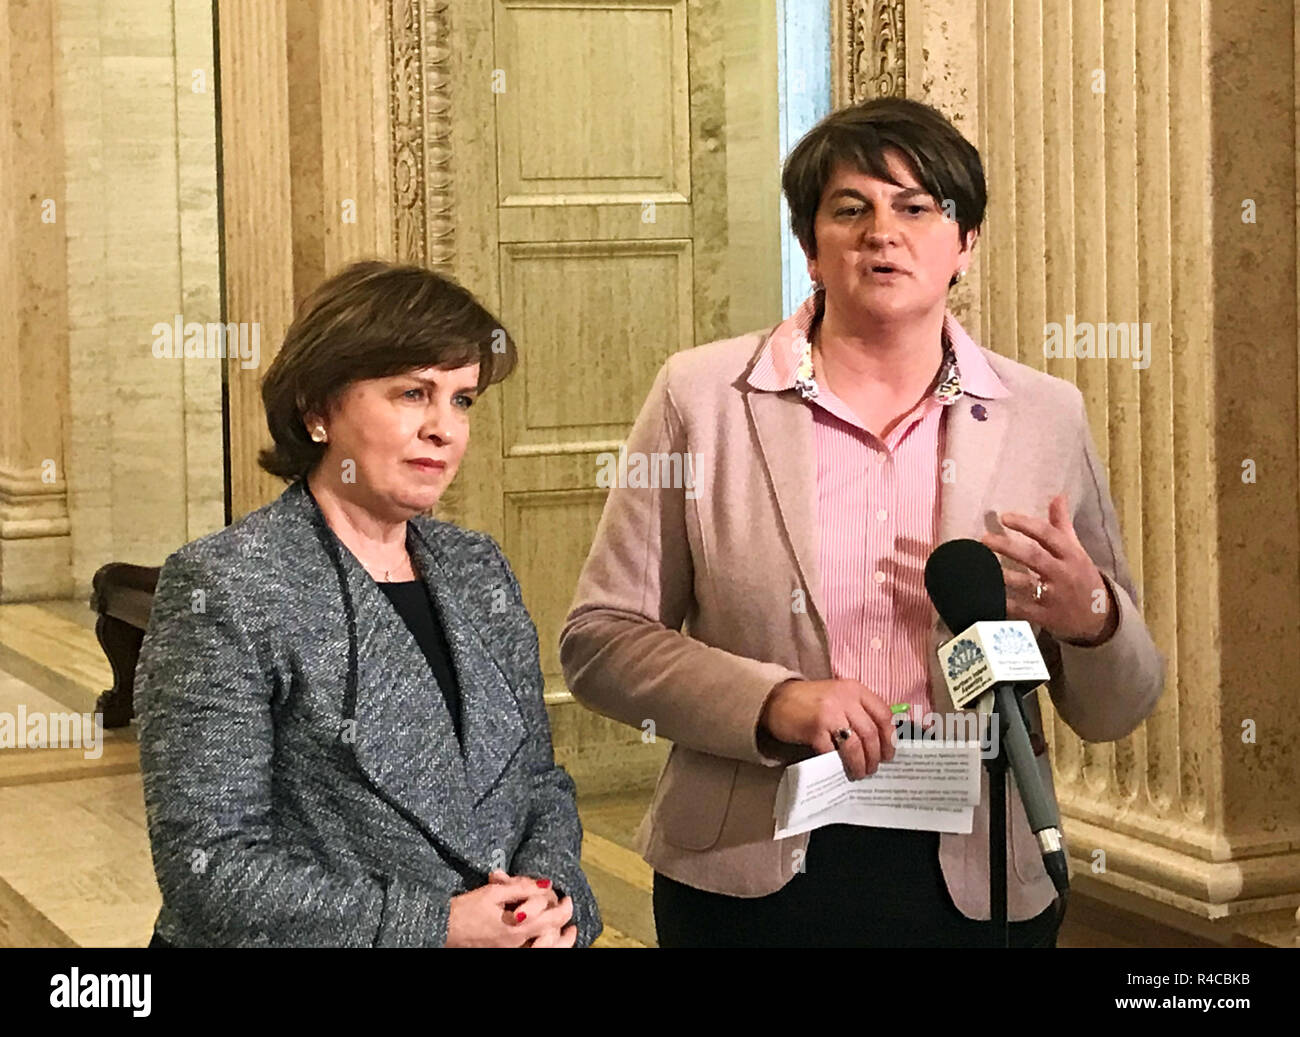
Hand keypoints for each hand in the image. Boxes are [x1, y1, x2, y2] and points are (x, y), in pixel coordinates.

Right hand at [446, 873, 560, 947]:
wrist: (444, 929)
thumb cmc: (465, 909)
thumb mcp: (493, 892)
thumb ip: (521, 887)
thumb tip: (547, 884)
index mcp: (517, 928)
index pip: (552, 919)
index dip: (564, 907)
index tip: (566, 897)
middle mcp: (517, 944)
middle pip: (551, 936)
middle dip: (563, 921)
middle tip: (567, 908)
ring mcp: (511, 950)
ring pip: (544, 947)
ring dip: (558, 938)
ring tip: (568, 930)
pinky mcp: (504, 951)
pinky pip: (531, 949)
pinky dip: (543, 943)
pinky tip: (545, 936)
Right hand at [759, 678, 895, 779]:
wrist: (776, 700)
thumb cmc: (811, 702)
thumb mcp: (839, 697)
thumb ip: (859, 711)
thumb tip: (881, 741)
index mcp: (855, 689)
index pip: (884, 715)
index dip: (890, 738)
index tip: (889, 754)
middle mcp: (845, 699)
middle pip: (871, 733)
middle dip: (876, 756)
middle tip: (874, 768)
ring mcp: (829, 713)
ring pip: (855, 745)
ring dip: (861, 764)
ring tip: (860, 772)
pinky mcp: (814, 729)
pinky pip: (833, 752)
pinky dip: (839, 764)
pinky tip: (841, 769)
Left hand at [980, 492, 1116, 644]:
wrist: (1099, 617)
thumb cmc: (1082, 577)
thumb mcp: (1076, 550)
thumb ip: (1062, 524)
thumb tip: (1058, 496)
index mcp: (1071, 555)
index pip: (1048, 535)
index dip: (1026, 525)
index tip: (1004, 517)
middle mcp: (1063, 574)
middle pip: (1034, 558)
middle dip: (1008, 548)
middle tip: (984, 539)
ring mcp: (1053, 597)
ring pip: (1025, 584)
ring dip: (1002, 575)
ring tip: (979, 566)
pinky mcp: (1044, 616)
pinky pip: (1020, 609)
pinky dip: (1003, 602)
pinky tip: (985, 594)